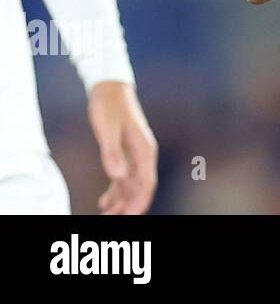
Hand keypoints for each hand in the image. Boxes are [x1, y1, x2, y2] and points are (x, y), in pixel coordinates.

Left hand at [87, 81, 157, 213]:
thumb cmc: (109, 107)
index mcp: (144, 150)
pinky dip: (116, 191)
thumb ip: (113, 154)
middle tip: (114, 221)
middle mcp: (143, 155)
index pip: (146, 183)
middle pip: (140, 187)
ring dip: (122, 201)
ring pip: (131, 185)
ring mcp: (135, 154)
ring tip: (106, 215)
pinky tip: (104, 201)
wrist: (109, 88)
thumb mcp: (108, 130)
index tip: (129, 217)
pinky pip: (123, 177)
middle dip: (129, 206)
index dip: (139, 202)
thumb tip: (118, 177)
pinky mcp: (125, 152)